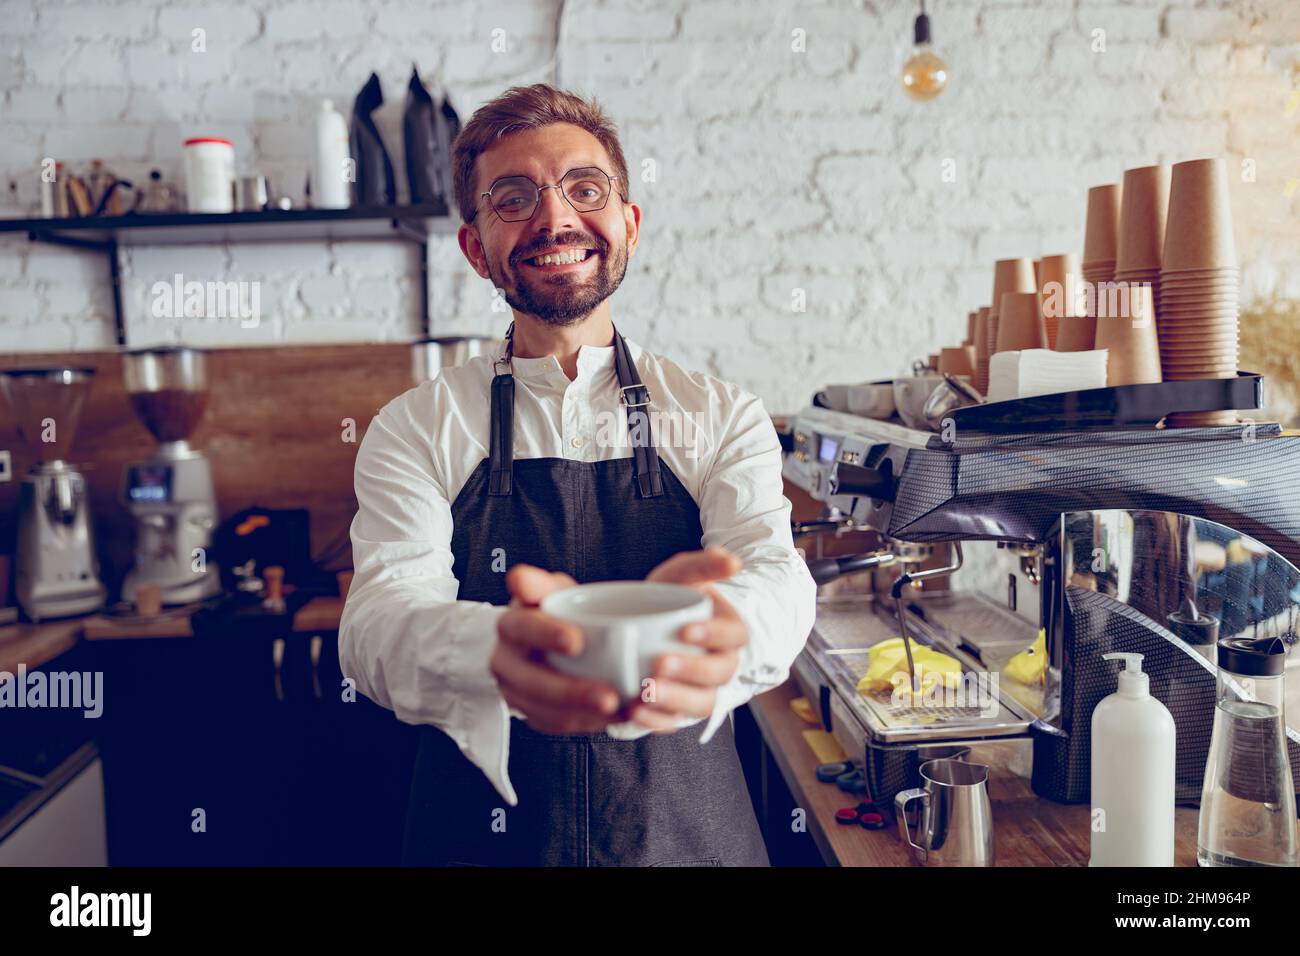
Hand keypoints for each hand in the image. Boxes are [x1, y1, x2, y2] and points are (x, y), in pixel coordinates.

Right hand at [491, 565, 620, 734]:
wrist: (544, 641)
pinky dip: (584, 724)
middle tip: (609, 696)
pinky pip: (555, 725)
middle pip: (532, 682)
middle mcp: (504, 661)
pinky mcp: (530, 713)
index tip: (577, 641)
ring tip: (617, 710)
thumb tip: (519, 577)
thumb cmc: (552, 611)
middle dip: (570, 691)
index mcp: (510, 625)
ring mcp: (514, 691)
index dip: (546, 634)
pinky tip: (613, 717)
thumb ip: (539, 583)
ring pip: (543, 710)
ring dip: (581, 714)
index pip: (522, 628)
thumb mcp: (549, 589)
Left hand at [627, 547, 747, 732]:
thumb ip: (702, 565)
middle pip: (718, 675)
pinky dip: (656, 721)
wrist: (639, 624)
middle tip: (660, 664)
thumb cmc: (665, 598)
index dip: (714, 634)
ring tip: (645, 694)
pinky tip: (633, 711)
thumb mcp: (680, 576)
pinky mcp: (677, 709)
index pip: (734, 636)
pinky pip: (674, 721)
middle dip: (692, 671)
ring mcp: (701, 690)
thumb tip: (732, 561)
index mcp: (729, 632)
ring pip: (701, 703)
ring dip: (676, 701)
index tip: (685, 629)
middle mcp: (721, 665)